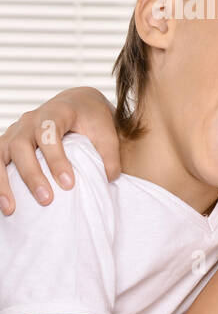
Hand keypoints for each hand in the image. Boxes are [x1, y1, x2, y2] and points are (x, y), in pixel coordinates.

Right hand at [0, 87, 118, 215]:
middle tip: (46, 199)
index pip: (49, 133)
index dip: (56, 159)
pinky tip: (3, 203)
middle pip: (21, 145)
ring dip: (3, 182)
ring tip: (11, 209)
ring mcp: (15, 131)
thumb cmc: (93, 119)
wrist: (77, 104)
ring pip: (0, 153)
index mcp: (55, 112)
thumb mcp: (107, 132)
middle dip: (32, 174)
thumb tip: (106, 179)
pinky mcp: (8, 143)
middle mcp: (30, 120)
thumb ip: (109, 155)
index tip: (69, 183)